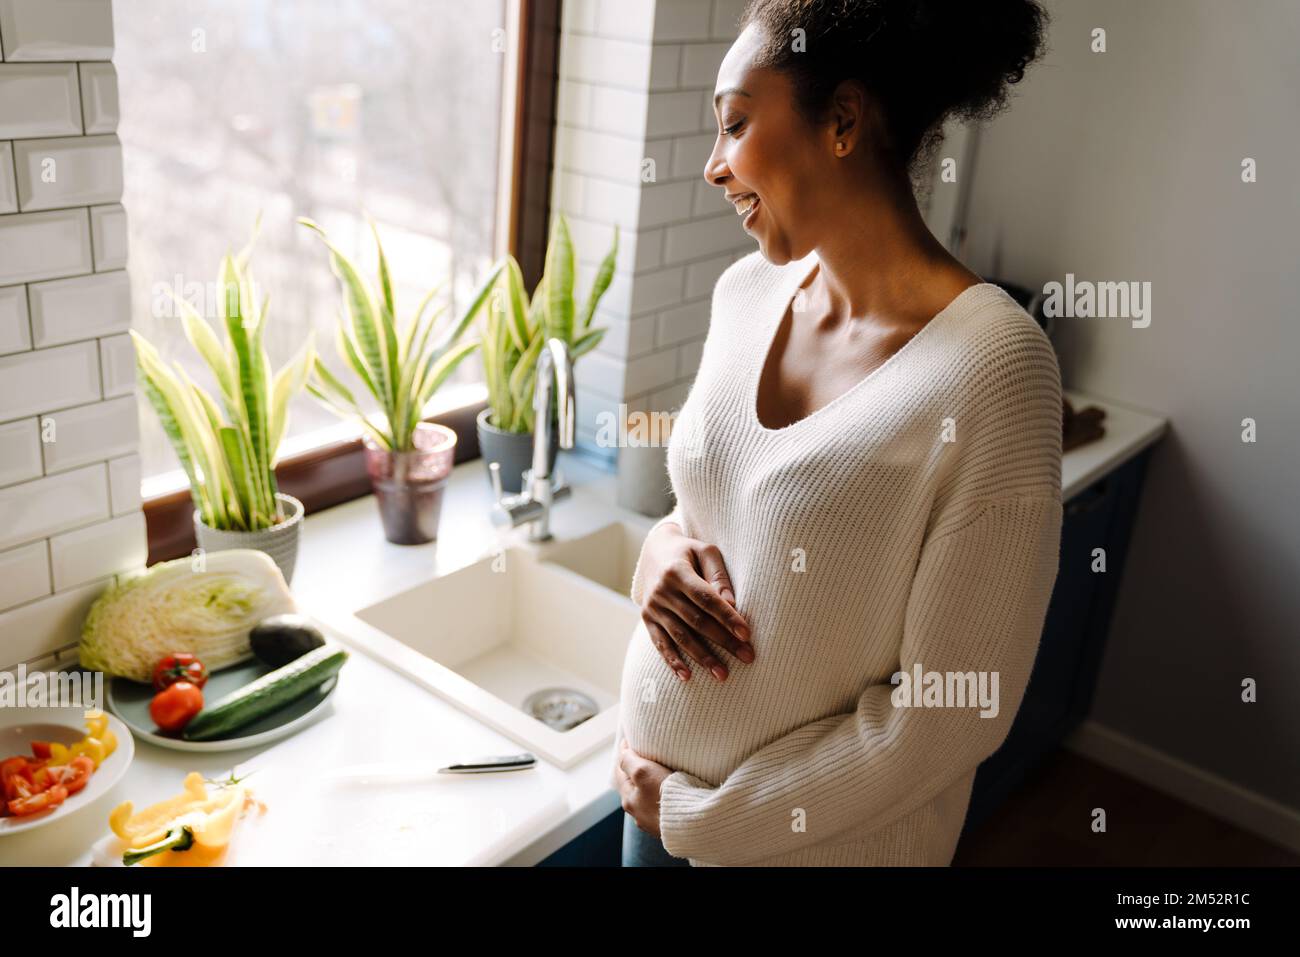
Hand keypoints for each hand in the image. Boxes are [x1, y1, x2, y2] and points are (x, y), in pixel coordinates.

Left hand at [616, 738, 672, 837]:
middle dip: (636, 769)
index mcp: (629, 800)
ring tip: (660, 770)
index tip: (630, 739)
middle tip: (644, 753)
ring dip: (651, 783)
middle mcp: (639, 813)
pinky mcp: (671, 824)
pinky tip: (673, 791)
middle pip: (633, 785)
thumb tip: (623, 752)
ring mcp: (654, 821)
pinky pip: (663, 805)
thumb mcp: (643, 772)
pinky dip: (663, 794)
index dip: (624, 753)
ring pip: (648, 796)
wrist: (693, 824)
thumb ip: (629, 761)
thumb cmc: (666, 797)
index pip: (621, 771)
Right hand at [637, 521, 752, 681]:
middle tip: (747, 656)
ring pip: (681, 636)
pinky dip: (673, 661)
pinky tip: (687, 676)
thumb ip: (719, 576)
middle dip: (723, 641)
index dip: (727, 617)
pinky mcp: (647, 620)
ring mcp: (653, 607)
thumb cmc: (688, 552)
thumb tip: (732, 604)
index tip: (746, 634)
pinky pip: (661, 644)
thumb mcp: (706, 552)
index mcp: (677, 572)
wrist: (654, 551)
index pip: (706, 598)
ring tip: (723, 674)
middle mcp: (662, 591)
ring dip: (703, 657)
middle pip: (697, 621)